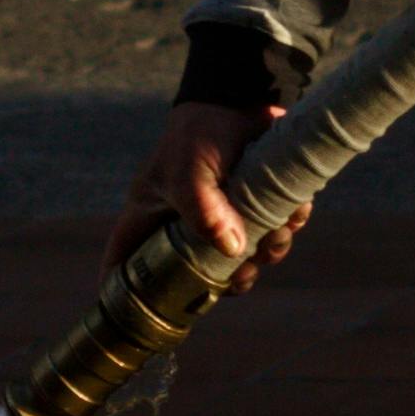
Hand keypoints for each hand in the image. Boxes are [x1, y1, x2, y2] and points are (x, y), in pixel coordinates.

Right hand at [107, 100, 290, 280]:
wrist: (242, 96)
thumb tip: (233, 251)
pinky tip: (293, 211)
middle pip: (197, 276)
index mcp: (150, 218)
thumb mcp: (189, 170)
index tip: (134, 318)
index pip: (123, 262)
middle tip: (242, 275)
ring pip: (244, 259)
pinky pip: (274, 232)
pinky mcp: (255, 206)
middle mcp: (183, 225)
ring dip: (267, 252)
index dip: (121, 292)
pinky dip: (288, 226)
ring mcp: (222, 218)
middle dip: (227, 281)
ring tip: (277, 232)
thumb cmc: (198, 133)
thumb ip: (203, 211)